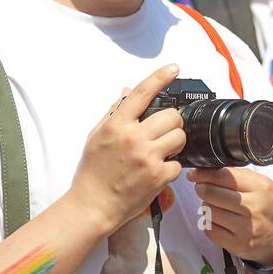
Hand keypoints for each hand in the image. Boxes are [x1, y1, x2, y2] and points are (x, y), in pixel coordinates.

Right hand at [70, 64, 185, 235]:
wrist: (92, 205)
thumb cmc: (92, 172)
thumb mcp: (96, 136)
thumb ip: (114, 113)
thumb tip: (128, 93)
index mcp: (117, 125)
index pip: (142, 93)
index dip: (160, 77)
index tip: (173, 68)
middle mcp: (133, 138)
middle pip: (172, 116)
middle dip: (172, 122)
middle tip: (163, 132)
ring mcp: (147, 157)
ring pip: (179, 137)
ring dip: (175, 142)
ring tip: (162, 151)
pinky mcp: (158, 177)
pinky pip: (178, 163)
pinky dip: (171, 167)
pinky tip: (157, 171)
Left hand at [186, 167, 272, 266]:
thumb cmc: (268, 208)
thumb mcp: (263, 185)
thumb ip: (239, 175)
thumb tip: (207, 170)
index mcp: (260, 188)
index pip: (225, 176)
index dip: (204, 174)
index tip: (194, 174)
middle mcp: (253, 208)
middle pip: (211, 193)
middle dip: (202, 189)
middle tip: (203, 189)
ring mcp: (244, 228)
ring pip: (208, 211)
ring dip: (207, 207)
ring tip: (217, 207)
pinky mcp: (236, 244)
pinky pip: (209, 229)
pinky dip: (210, 224)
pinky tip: (220, 222)